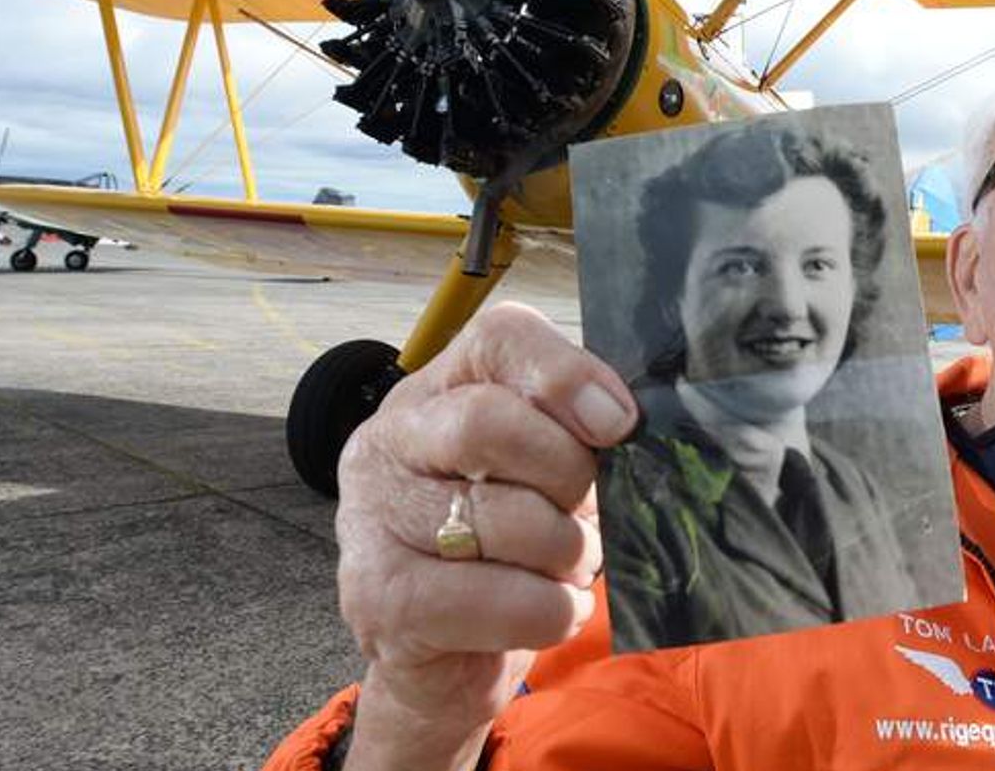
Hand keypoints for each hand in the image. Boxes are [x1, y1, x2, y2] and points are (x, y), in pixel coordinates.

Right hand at [333, 302, 636, 770]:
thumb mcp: (544, 471)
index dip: (567, 373)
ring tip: (569, 567)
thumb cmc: (507, 546)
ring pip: (504, 519)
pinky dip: (551, 611)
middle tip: (586, 514)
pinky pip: (502, 600)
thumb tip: (621, 421)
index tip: (619, 424)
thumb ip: (577, 432)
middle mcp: (389, 442)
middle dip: (567, 476)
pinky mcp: (382, 600)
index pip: (498, 338)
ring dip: (569, 554)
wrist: (442, 656)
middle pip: (487, 423)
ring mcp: (373, 519)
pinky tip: (549, 610)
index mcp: (437, 391)